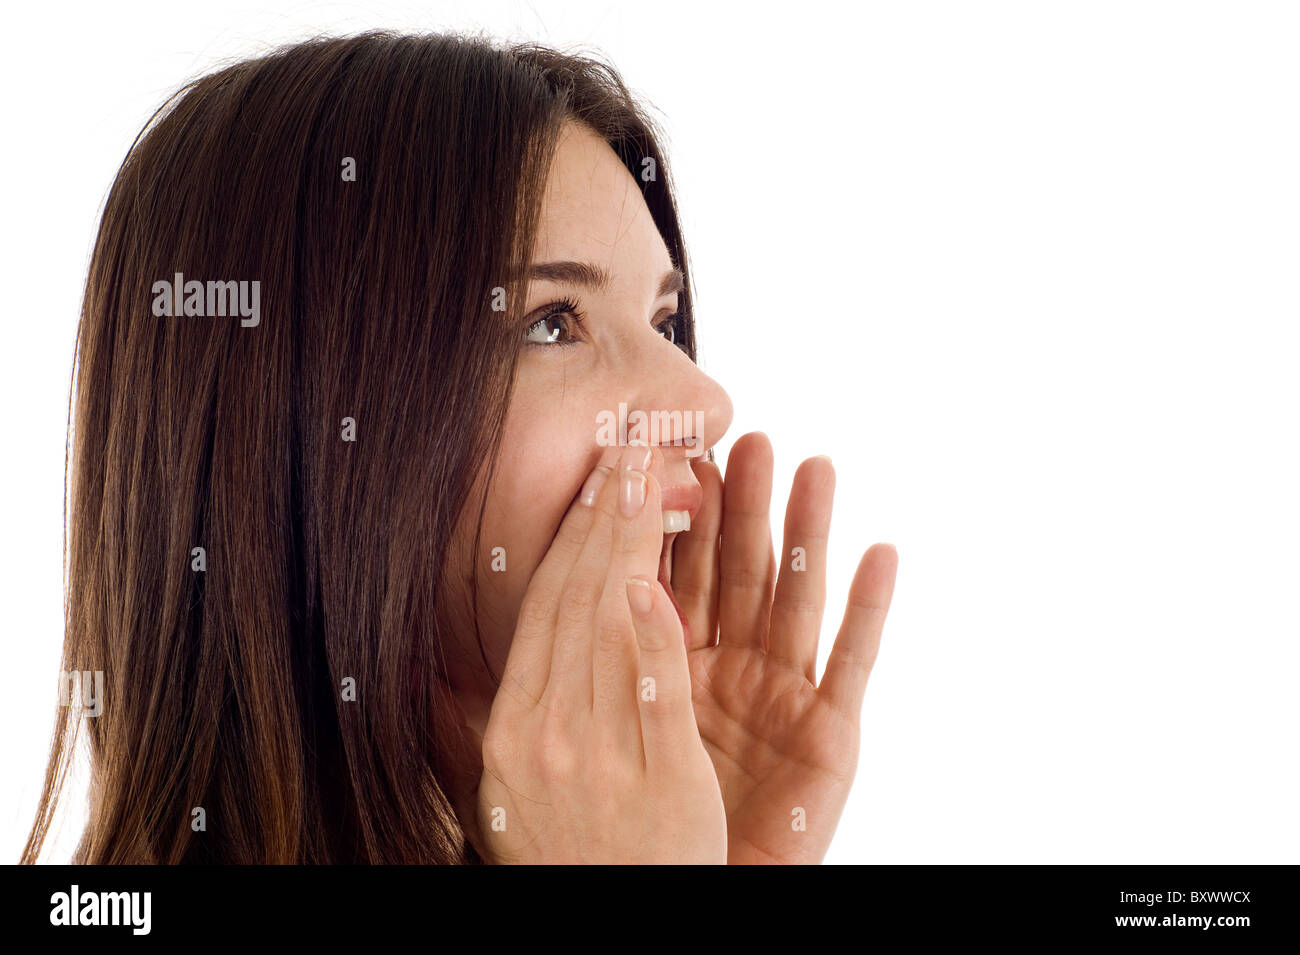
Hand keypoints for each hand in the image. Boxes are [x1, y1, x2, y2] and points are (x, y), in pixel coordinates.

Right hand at [477, 443, 726, 863]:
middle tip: (631, 451)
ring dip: (634, 547)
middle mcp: (548, 733)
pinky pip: (657, 696)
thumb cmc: (563, 858)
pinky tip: (656, 584)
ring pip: (613, 630)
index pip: (543, 609)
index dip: (570, 538)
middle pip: (579, 602)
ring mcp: (603, 756)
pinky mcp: (662, 782)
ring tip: (656, 480)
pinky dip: (654, 637)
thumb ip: (485, 718)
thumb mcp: (502, 789)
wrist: (611, 928)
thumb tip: (453, 663)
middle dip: (606, 518)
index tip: (594, 483)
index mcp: (512, 726)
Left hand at [671, 432, 897, 863]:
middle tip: (746, 438)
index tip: (672, 455)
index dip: (678, 517)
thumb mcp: (638, 729)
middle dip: (744, 506)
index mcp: (679, 662)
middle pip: (740, 572)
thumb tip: (623, 578)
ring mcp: (785, 694)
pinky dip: (867, 609)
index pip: (676, 573)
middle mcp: (736, 667)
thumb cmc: (655, 823)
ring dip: (809, 534)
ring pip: (797, 598)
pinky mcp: (829, 733)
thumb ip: (643, 656)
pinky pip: (851, 664)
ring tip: (816, 467)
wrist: (684, 895)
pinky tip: (879, 553)